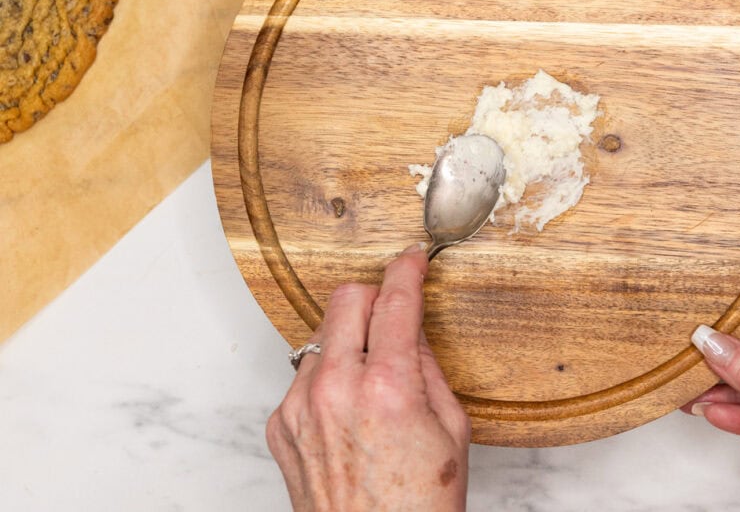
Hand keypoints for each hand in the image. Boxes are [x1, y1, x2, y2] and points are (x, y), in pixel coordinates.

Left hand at [266, 244, 470, 510]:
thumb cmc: (419, 505)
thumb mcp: (452, 430)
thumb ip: (429, 368)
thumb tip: (411, 332)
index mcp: (387, 388)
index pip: (394, 302)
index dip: (406, 271)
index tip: (411, 259)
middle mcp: (334, 390)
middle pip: (345, 300)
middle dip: (373, 297)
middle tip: (393, 315)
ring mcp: (299, 408)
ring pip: (322, 336)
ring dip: (349, 340)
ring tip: (373, 380)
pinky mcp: (280, 426)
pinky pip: (304, 376)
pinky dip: (328, 378)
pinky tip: (350, 411)